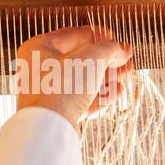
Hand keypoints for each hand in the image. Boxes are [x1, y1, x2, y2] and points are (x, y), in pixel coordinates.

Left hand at [13, 26, 133, 130]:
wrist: (48, 129)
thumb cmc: (61, 87)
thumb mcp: (91, 58)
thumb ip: (110, 49)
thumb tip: (122, 49)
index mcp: (38, 48)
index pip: (73, 35)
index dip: (98, 35)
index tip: (115, 38)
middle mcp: (39, 69)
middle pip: (80, 60)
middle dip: (106, 60)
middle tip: (125, 59)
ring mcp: (47, 93)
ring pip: (82, 81)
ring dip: (107, 78)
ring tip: (125, 75)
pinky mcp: (57, 113)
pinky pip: (80, 100)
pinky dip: (99, 96)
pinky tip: (116, 92)